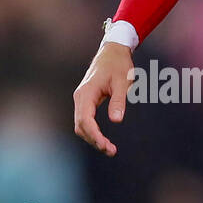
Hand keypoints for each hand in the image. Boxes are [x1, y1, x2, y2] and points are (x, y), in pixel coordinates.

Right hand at [73, 42, 133, 156]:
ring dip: (93, 138)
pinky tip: (103, 139)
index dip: (95, 136)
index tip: (106, 146)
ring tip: (109, 149)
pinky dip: (92, 132)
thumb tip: (116, 121)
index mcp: (87, 93)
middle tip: (111, 151)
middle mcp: (80, 97)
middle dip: (94, 140)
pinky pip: (85, 120)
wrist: (113, 51)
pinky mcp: (86, 101)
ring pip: (81, 125)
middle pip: (81, 126)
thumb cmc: (119, 65)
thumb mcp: (123, 82)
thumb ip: (119, 101)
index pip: (86, 120)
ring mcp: (81, 99)